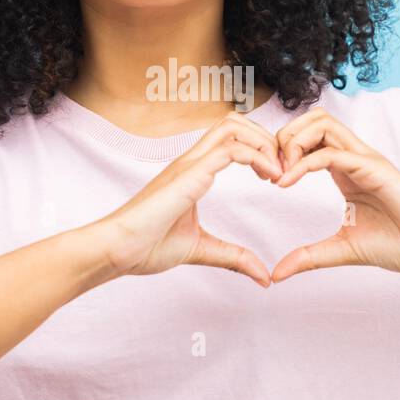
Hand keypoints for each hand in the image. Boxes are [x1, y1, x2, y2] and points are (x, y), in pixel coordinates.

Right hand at [95, 110, 285, 287]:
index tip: (275, 177)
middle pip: (234, 122)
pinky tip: (269, 178)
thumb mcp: (201, 250)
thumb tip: (263, 277)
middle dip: (266, 138)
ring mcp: (189, 164)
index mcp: (192, 171)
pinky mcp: (189, 174)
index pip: (230, 138)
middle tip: (283, 169)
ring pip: (233, 126)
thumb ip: (233, 258)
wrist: (117, 250)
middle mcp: (191, 161)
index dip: (259, 149)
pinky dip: (257, 157)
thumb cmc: (146, 246)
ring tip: (278, 171)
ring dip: (263, 142)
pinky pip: (230, 150)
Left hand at [270, 107, 399, 282]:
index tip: (268, 179)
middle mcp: (356, 158)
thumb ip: (309, 257)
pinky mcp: (376, 170)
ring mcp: (367, 160)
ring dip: (293, 142)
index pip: (310, 136)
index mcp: (348, 170)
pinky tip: (286, 184)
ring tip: (279, 175)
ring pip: (322, 124)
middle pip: (313, 118)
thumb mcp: (342, 250)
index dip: (283, 150)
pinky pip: (333, 153)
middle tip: (270, 171)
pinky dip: (303, 164)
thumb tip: (276, 274)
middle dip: (284, 137)